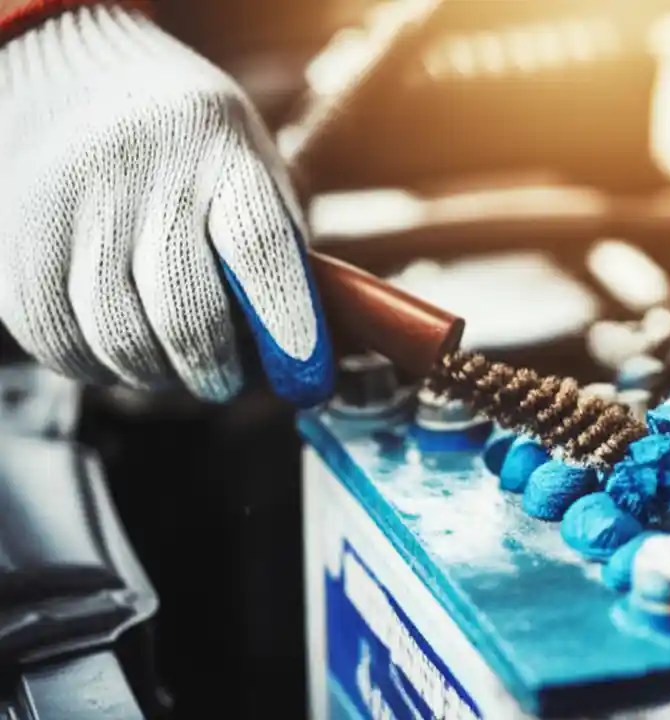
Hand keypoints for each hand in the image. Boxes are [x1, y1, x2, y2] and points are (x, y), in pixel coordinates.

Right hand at [0, 5, 332, 404]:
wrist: (65, 75)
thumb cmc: (189, 147)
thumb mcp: (249, 166)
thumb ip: (280, 252)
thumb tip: (306, 359)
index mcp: (220, 150)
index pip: (260, 245)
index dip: (290, 321)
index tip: (308, 377)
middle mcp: (142, 173)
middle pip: (187, 309)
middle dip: (216, 368)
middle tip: (226, 383)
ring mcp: (70, 206)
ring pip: (119, 338)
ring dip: (156, 375)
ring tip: (173, 366)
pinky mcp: (16, 243)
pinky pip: (59, 340)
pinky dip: (95, 367)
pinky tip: (116, 352)